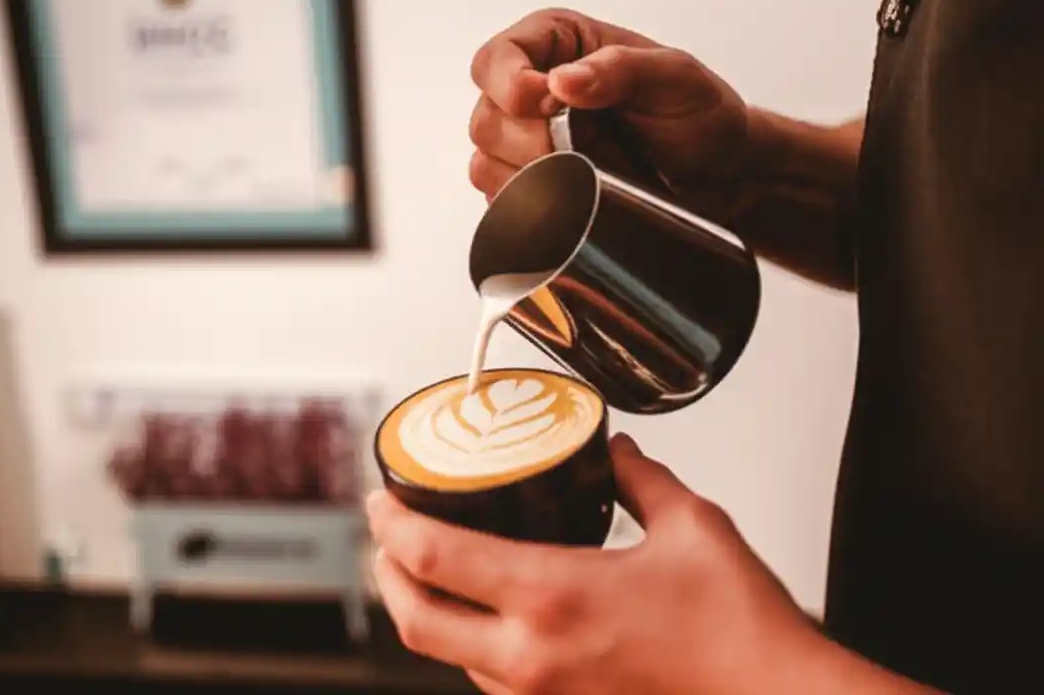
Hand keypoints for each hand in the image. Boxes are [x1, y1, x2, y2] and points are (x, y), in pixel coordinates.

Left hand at [366, 435, 932, 694]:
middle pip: (414, 619)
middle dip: (386, 573)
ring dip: (427, 611)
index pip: (434, 557)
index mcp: (553, 597)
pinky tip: (488, 618)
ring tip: (431, 569)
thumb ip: (641, 479)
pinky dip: (470, 646)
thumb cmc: (741, 629)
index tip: (380, 498)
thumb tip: (618, 451)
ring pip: (447, 656)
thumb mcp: (691, 526)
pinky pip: (489, 682)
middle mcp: (531, 657)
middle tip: (388, 535)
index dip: (390, 524)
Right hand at [468, 9, 751, 217]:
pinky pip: (502, 202)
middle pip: (485, 119)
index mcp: (556, 45)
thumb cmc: (701, 118)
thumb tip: (562, 82)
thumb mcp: (674, 78)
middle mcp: (532, 91)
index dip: (510, 87)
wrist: (720, 177)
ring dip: (529, 179)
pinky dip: (530, 206)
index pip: (496, 61)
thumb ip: (620, 69)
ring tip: (582, 177)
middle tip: (577, 152)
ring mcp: (528, 143)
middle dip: (527, 144)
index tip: (552, 108)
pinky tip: (569, 200)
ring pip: (485, 164)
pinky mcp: (534, 188)